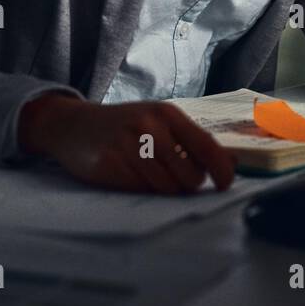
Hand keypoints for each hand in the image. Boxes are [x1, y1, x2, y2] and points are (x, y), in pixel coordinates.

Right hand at [19, 93, 235, 193]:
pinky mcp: (109, 165)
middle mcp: (148, 126)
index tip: (225, 184)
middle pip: (190, 175)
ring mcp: (127, 146)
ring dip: (166, 190)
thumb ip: (191, 140)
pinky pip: (141, 192)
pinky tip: (132, 177)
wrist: (73, 125)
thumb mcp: (158, 121)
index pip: (206, 146)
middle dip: (188, 184)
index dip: (222, 170)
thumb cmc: (124, 126)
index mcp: (166, 113)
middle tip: (175, 178)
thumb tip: (231, 162)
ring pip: (167, 188)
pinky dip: (143, 191)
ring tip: (151, 175)